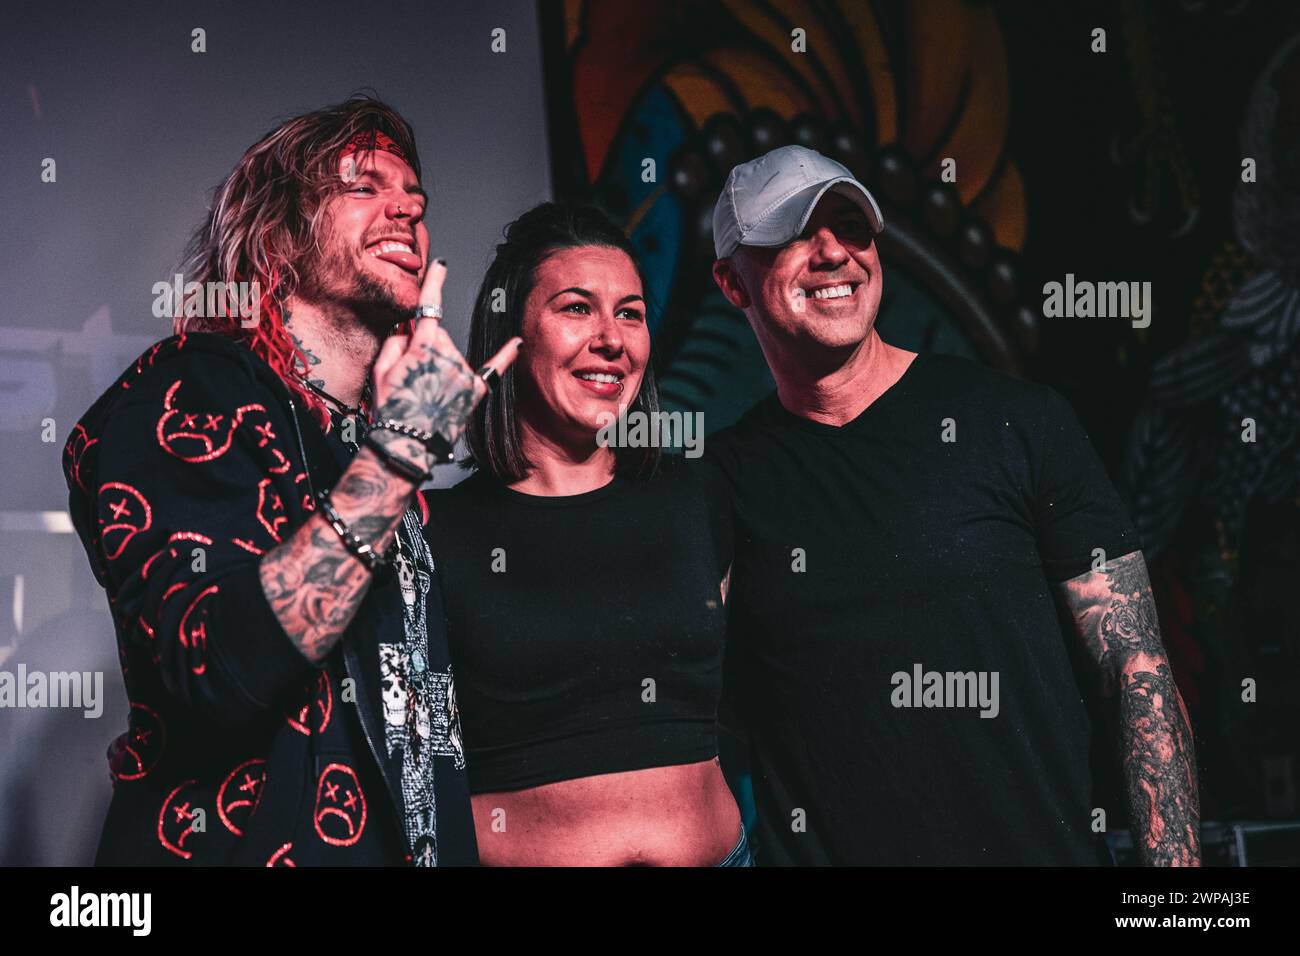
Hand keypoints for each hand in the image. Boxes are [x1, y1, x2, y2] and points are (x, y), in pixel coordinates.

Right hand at [370, 259, 521, 463]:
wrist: (408, 443)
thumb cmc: (392, 409)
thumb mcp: (380, 371)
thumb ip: (396, 343)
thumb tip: (409, 332)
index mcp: (422, 345)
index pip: (430, 307)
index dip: (434, 284)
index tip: (441, 266)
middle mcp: (448, 353)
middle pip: (439, 336)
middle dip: (425, 349)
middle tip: (411, 378)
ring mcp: (464, 372)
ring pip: (453, 354)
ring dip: (440, 367)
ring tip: (426, 393)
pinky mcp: (476, 390)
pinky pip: (493, 367)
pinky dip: (506, 355)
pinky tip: (517, 344)